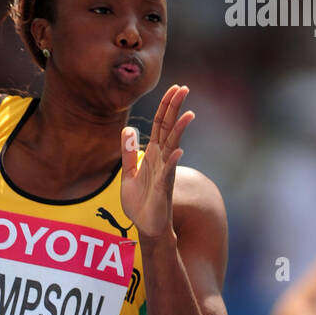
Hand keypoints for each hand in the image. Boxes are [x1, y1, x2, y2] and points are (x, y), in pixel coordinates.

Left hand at [120, 85, 193, 238]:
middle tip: (184, 88)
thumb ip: (128, 153)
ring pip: (172, 146)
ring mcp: (164, 172)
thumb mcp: (128, 174)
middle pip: (168, 129)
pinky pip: (168, 172)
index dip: (165, 106)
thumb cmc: (139, 202)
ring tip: (188, 114)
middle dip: (174, 109)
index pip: (159, 125)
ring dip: (179, 130)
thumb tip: (127, 130)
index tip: (174, 88)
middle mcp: (162, 159)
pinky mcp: (162, 189)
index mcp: (153, 154)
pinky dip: (172, 161)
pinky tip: (177, 150)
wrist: (145, 226)